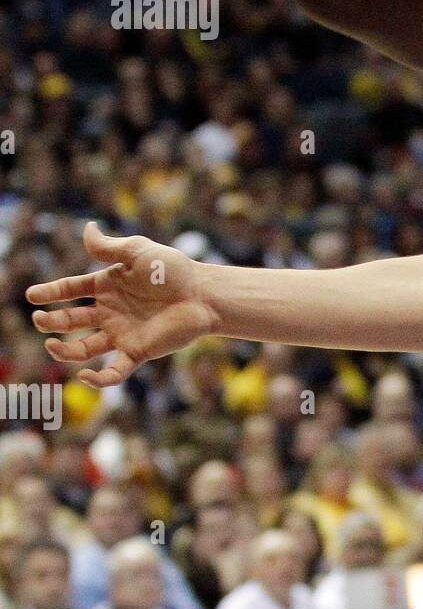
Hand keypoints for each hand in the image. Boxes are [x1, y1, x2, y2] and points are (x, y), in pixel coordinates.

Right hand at [27, 222, 219, 386]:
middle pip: (71, 321)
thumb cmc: (173, 270)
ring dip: (64, 350)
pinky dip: (98, 379)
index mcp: (108, 286)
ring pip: (83, 348)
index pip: (71, 290)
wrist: (203, 294)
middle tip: (40, 319)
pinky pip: (113, 372)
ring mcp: (121, 333)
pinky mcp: (137, 352)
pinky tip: (86, 375)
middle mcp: (110, 312)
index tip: (32, 296)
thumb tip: (86, 229)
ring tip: (52, 345)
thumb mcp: (138, 252)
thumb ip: (108, 247)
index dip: (51, 293)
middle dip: (51, 321)